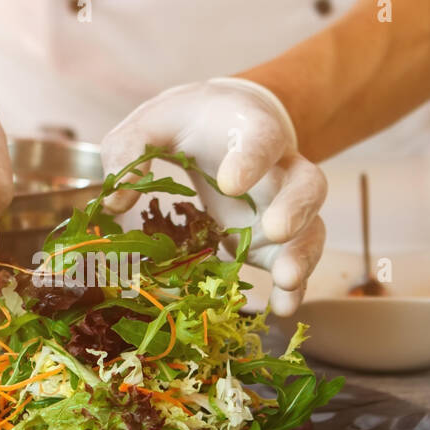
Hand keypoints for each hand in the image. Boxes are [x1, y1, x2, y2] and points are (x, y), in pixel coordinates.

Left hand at [99, 78, 326, 314]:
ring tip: (286, 279)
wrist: (221, 124)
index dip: (252, 159)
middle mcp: (279, 169)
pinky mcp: (276, 240)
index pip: (263, 138)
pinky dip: (294, 287)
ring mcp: (283, 206)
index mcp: (250, 129)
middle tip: (275, 230)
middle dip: (295, 209)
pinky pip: (295, 260)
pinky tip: (283, 307)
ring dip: (302, 254)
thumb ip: (130, 148)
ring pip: (312, 226)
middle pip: (308, 183)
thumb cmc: (188, 124)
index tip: (229, 182)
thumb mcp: (153, 122)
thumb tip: (116, 201)